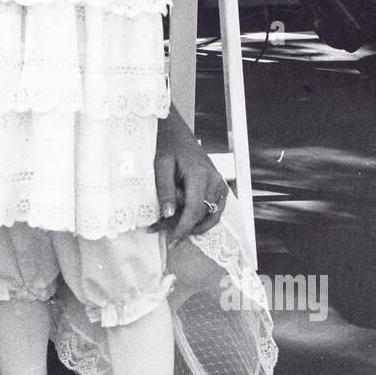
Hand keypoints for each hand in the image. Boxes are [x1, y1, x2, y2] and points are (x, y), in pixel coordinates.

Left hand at [149, 107, 228, 246]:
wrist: (176, 132)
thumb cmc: (166, 145)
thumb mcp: (159, 165)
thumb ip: (164, 189)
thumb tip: (169, 214)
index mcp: (200, 174)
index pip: (194, 210)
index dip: (183, 228)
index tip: (171, 242)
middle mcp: (214, 180)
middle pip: (201, 215)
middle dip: (179, 225)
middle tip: (155, 227)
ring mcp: (220, 184)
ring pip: (210, 216)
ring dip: (191, 224)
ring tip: (168, 225)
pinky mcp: (220, 186)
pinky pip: (215, 210)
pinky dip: (201, 218)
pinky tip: (183, 219)